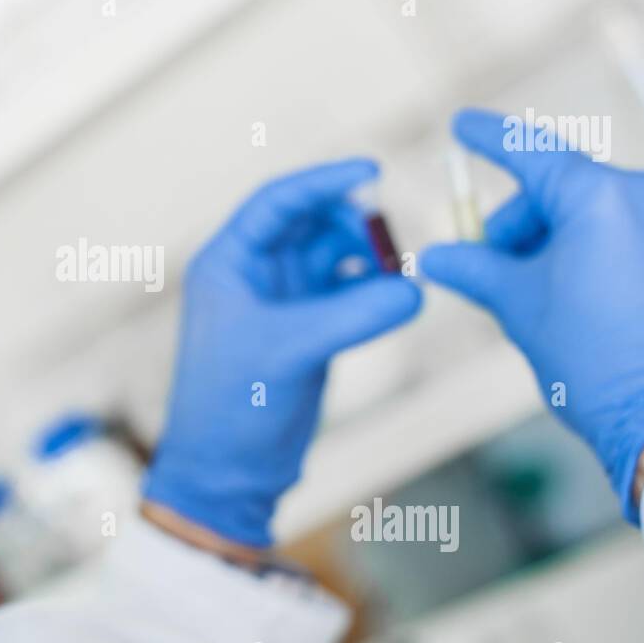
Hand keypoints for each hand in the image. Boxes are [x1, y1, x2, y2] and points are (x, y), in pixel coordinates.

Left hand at [142, 160, 420, 547]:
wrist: (227, 473)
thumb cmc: (236, 405)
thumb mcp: (292, 350)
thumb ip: (354, 315)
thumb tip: (416, 290)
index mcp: (228, 262)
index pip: (278, 201)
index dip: (323, 180)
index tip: (371, 170)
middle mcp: (252, 274)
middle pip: (311, 222)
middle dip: (354, 222)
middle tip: (393, 238)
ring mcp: (280, 303)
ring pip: (333, 257)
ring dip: (367, 256)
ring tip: (399, 272)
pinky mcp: (306, 331)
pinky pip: (345, 292)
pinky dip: (371, 289)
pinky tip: (395, 297)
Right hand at [421, 108, 643, 521]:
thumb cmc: (595, 359)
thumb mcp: (519, 306)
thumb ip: (475, 267)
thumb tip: (434, 257)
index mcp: (603, 197)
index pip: (533, 152)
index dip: (490, 139)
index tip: (463, 125)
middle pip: (565, 191)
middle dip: (520, 224)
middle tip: (488, 268)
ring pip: (600, 215)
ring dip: (558, 242)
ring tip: (536, 296)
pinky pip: (634, 237)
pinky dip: (598, 255)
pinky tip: (578, 299)